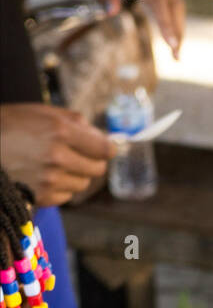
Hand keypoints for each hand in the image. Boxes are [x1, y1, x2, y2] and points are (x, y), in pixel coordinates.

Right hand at [0, 103, 114, 206]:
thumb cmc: (10, 125)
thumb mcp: (40, 112)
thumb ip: (74, 121)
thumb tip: (100, 135)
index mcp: (60, 131)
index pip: (105, 149)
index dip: (107, 149)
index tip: (104, 149)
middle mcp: (58, 156)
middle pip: (97, 169)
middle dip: (92, 162)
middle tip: (80, 156)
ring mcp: (50, 179)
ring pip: (83, 184)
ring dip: (76, 175)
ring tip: (58, 165)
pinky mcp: (42, 196)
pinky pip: (67, 195)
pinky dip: (62, 187)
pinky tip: (47, 176)